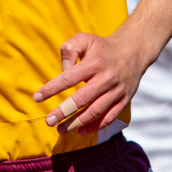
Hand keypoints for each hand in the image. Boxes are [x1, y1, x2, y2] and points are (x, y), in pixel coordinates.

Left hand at [33, 32, 150, 136]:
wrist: (134, 51)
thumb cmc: (102, 47)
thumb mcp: (85, 39)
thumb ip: (69, 50)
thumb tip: (63, 71)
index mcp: (94, 63)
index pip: (69, 78)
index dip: (51, 89)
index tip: (37, 98)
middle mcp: (107, 78)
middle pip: (82, 98)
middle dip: (63, 111)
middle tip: (48, 121)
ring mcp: (117, 91)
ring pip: (95, 111)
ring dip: (77, 122)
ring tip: (60, 129)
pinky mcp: (124, 100)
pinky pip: (109, 118)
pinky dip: (94, 127)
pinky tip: (79, 131)